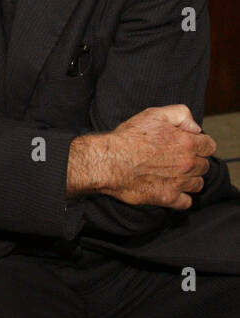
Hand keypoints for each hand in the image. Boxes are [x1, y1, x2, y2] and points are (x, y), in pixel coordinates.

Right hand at [69, 105, 214, 209]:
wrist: (108, 161)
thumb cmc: (128, 137)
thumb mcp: (154, 114)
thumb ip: (180, 114)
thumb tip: (195, 127)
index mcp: (187, 143)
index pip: (209, 146)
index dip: (198, 145)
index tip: (187, 145)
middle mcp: (187, 164)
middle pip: (204, 166)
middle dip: (193, 162)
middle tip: (175, 159)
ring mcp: (179, 182)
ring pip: (197, 184)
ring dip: (189, 180)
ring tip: (173, 175)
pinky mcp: (167, 197)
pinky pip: (186, 203)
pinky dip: (181, 198)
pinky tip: (171, 190)